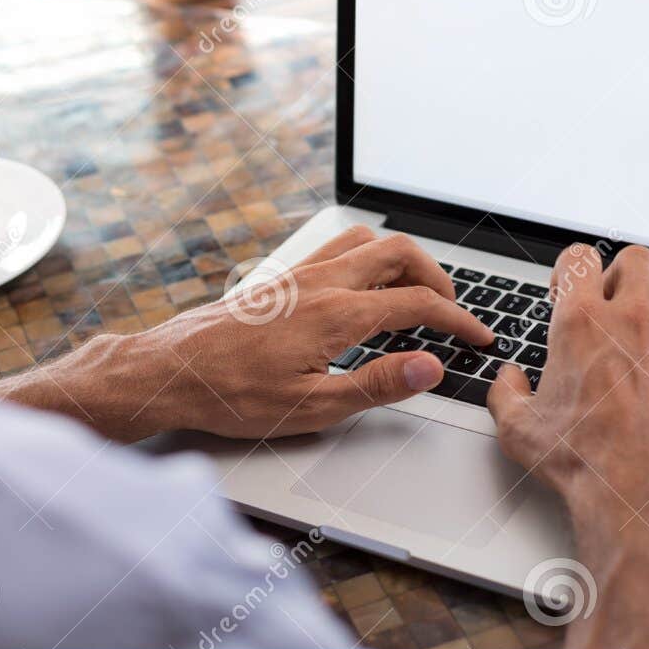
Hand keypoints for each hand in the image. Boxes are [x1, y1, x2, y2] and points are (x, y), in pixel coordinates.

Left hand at [0, 226, 492, 441]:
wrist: (169, 372)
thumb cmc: (230, 395)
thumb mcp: (312, 407)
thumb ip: (377, 384)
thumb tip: (430, 366)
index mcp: (336, 315)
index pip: (418, 305)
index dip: (459, 321)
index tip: (479, 338)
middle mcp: (321, 283)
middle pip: (400, 254)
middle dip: (438, 278)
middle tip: (452, 311)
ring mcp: (300, 275)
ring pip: (369, 241)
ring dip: (404, 261)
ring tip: (416, 295)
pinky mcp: (282, 278)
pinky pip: (340, 248)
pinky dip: (370, 258)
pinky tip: (366, 288)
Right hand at [486, 243, 648, 648]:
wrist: (639, 496)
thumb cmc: (583, 464)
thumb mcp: (519, 431)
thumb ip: (506, 394)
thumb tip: (509, 380)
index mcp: (581, 324)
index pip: (580, 258)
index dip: (574, 269)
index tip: (575, 289)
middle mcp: (632, 320)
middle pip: (637, 259)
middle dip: (625, 274)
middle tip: (619, 303)